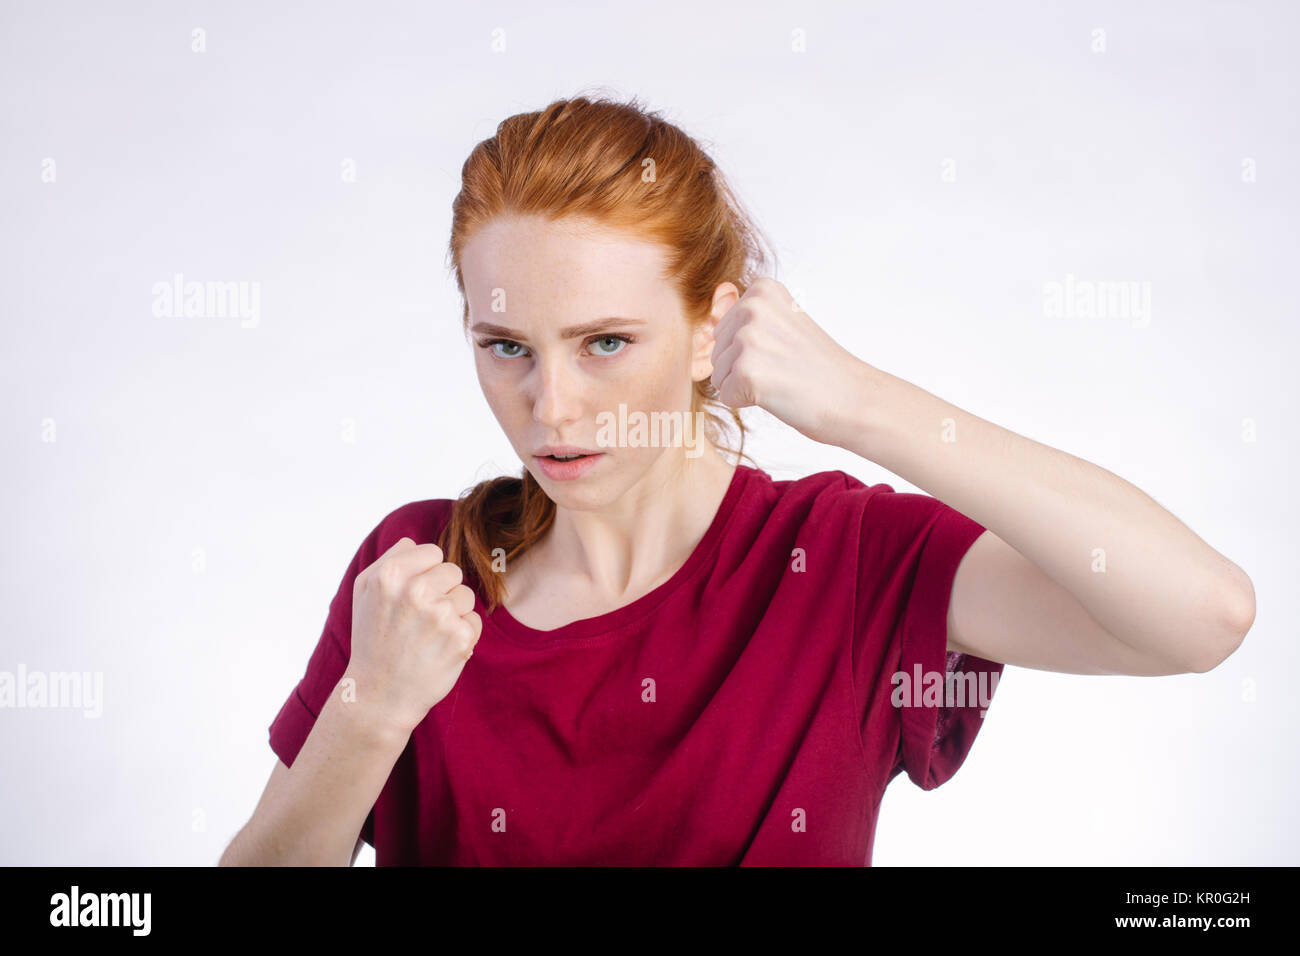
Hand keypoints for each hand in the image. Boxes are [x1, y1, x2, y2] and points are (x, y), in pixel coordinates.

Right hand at [344, 537, 481, 735]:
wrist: (379, 695)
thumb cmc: (373, 640)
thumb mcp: (365, 593)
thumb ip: (388, 560)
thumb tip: (413, 542)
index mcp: (390, 575)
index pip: (433, 552)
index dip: (426, 574)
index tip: (412, 595)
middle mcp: (415, 591)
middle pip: (453, 572)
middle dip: (441, 592)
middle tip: (419, 619)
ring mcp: (440, 615)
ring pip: (466, 596)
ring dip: (453, 613)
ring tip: (427, 635)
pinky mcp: (460, 638)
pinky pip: (474, 621)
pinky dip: (462, 635)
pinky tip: (439, 649)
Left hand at [708, 277, 865, 444]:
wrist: (852, 397)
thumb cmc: (817, 366)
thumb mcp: (781, 324)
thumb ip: (744, 314)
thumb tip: (713, 305)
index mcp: (762, 290)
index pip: (723, 328)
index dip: (751, 349)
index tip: (784, 349)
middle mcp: (753, 308)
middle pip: (717, 351)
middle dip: (744, 367)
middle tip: (785, 368)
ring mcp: (749, 339)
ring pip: (719, 375)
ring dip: (746, 385)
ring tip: (783, 379)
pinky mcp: (747, 372)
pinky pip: (726, 396)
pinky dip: (748, 402)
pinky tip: (779, 394)